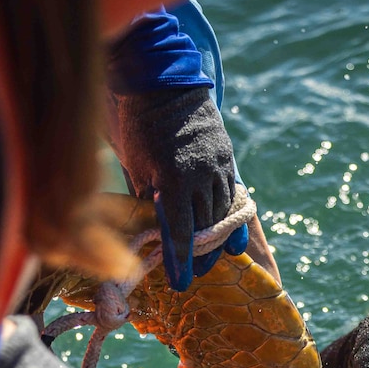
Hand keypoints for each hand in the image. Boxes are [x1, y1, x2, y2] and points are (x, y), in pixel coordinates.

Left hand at [110, 85, 248, 291]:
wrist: (164, 84)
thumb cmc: (139, 126)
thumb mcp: (136, 166)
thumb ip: (149, 200)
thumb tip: (156, 231)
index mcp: (173, 179)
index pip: (180, 231)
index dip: (181, 261)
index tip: (182, 283)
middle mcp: (201, 175)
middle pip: (207, 227)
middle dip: (202, 253)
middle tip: (198, 272)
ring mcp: (219, 166)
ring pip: (223, 212)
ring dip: (218, 237)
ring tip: (213, 255)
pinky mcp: (227, 157)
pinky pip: (232, 194)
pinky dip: (229, 215)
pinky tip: (228, 231)